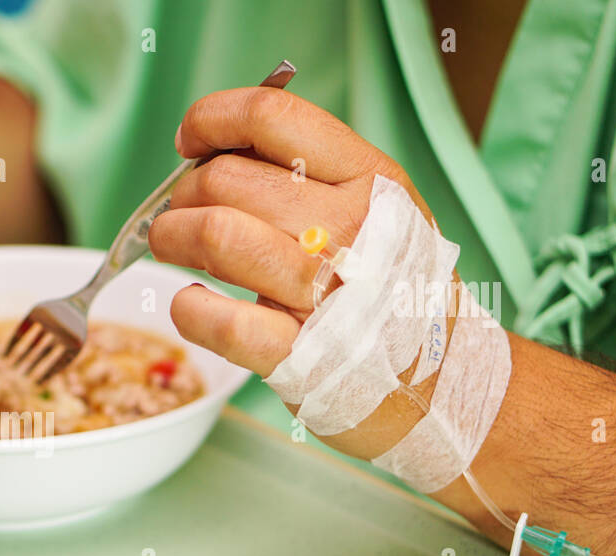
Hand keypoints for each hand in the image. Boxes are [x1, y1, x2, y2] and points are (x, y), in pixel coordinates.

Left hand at [148, 87, 446, 458]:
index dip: (211, 120)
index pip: (271, 117)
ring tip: (172, 246)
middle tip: (181, 213)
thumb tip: (214, 147)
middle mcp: (349, 227)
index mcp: (369, 178)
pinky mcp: (299, 355)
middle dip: (182, 193)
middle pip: (225, 179)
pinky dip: (189, 309)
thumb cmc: (392, 287)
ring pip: (216, 236)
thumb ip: (309, 172)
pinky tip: (191, 304)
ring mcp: (325, 293)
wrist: (443, 378)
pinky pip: (222, 322)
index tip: (189, 143)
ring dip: (171, 237)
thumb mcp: (378, 208)